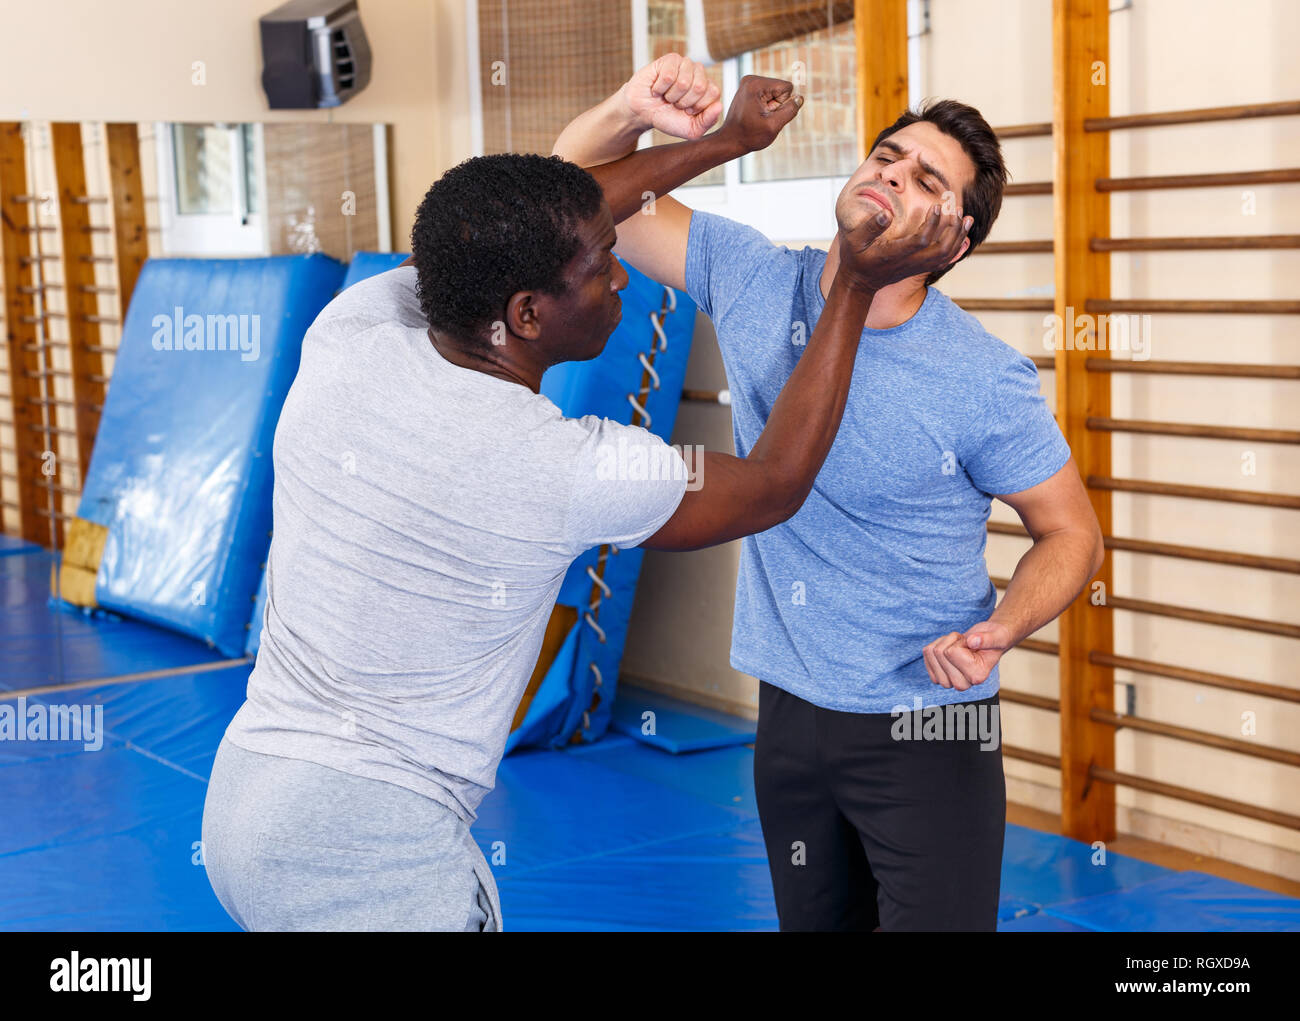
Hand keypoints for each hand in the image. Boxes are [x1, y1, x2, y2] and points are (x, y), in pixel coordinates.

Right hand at [622, 53, 722, 139]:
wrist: (643, 113)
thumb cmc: (668, 119)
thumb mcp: (691, 130)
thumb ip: (708, 121)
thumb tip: (719, 106)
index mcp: (708, 89)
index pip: (714, 93)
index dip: (698, 106)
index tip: (687, 111)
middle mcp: (699, 74)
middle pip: (700, 87)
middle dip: (684, 102)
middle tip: (675, 103)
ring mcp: (685, 64)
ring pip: (684, 82)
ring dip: (671, 96)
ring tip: (666, 96)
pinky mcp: (670, 59)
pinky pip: (669, 76)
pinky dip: (660, 88)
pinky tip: (658, 88)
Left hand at [715, 74, 803, 153]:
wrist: (730, 141)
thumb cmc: (749, 136)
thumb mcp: (773, 126)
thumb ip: (790, 110)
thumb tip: (800, 98)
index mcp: (756, 84)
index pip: (787, 87)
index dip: (782, 104)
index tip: (766, 114)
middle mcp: (751, 79)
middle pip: (781, 89)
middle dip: (776, 105)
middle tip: (761, 117)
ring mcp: (749, 82)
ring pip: (776, 92)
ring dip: (771, 107)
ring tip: (757, 116)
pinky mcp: (749, 88)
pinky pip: (769, 95)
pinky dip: (765, 106)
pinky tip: (755, 114)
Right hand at [838, 201, 971, 291]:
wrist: (860, 281)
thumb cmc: (855, 257)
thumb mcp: (854, 239)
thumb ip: (871, 226)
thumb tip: (887, 212)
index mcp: (894, 254)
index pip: (920, 241)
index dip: (932, 224)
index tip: (937, 206)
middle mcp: (909, 262)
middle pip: (941, 250)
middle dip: (953, 230)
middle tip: (957, 209)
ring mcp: (916, 267)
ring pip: (945, 256)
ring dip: (958, 237)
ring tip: (965, 218)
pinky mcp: (920, 268)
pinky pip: (944, 261)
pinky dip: (957, 248)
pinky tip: (962, 235)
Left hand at [921, 620, 1012, 689]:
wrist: (989, 643)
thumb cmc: (995, 640)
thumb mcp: (997, 636)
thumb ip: (987, 639)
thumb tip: (973, 641)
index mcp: (977, 677)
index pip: (952, 652)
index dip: (961, 642)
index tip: (973, 644)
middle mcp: (962, 684)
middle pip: (940, 653)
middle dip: (951, 641)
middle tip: (966, 645)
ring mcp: (948, 682)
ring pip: (931, 653)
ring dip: (944, 643)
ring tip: (960, 646)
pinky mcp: (937, 677)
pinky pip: (926, 654)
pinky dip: (936, 645)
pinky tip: (950, 649)